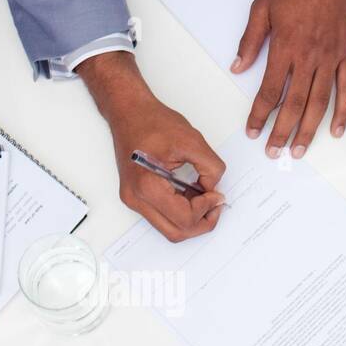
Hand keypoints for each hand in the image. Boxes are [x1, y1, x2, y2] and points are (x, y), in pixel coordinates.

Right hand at [78, 52, 225, 242]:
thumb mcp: (192, 141)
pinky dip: (181, 212)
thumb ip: (211, 168)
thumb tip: (215, 188)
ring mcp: (133, 199)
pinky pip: (162, 216)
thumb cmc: (152, 121)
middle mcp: (135, 198)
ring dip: (191, 219)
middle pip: (176, 232)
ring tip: (204, 198)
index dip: (207, 209)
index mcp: (147, 186)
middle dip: (201, 222)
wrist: (128, 112)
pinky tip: (191, 195)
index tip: (216, 193)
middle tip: (216, 204)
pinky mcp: (136, 195)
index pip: (184, 218)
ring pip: (169, 228)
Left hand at [233, 0, 345, 157]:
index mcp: (284, 47)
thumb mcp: (261, 8)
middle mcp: (309, 57)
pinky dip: (343, 111)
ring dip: (308, 130)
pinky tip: (337, 130)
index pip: (268, 91)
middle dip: (281, 132)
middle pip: (294, 104)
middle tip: (273, 152)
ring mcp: (331, 58)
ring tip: (298, 150)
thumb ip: (250, 41)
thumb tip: (238, 67)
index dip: (259, 115)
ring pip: (320, 102)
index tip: (252, 131)